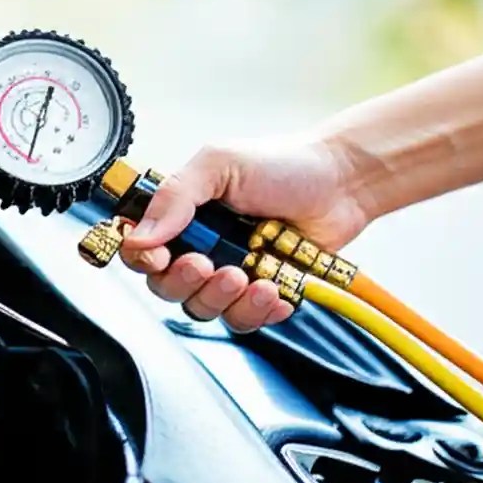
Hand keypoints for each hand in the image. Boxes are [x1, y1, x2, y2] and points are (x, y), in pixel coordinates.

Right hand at [120, 135, 372, 331]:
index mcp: (181, 214)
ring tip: (247, 276)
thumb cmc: (284, 164)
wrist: (343, 182)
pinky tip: (272, 289)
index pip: (140, 248)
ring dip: (221, 298)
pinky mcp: (259, 292)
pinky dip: (256, 310)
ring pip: (202, 308)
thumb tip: (140, 235)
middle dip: (184, 281)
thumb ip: (175, 196)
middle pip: (166, 286)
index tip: (159, 256)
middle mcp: (200, 245)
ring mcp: (229, 271)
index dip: (142, 259)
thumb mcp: (219, 164)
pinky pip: (243, 319)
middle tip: (207, 264)